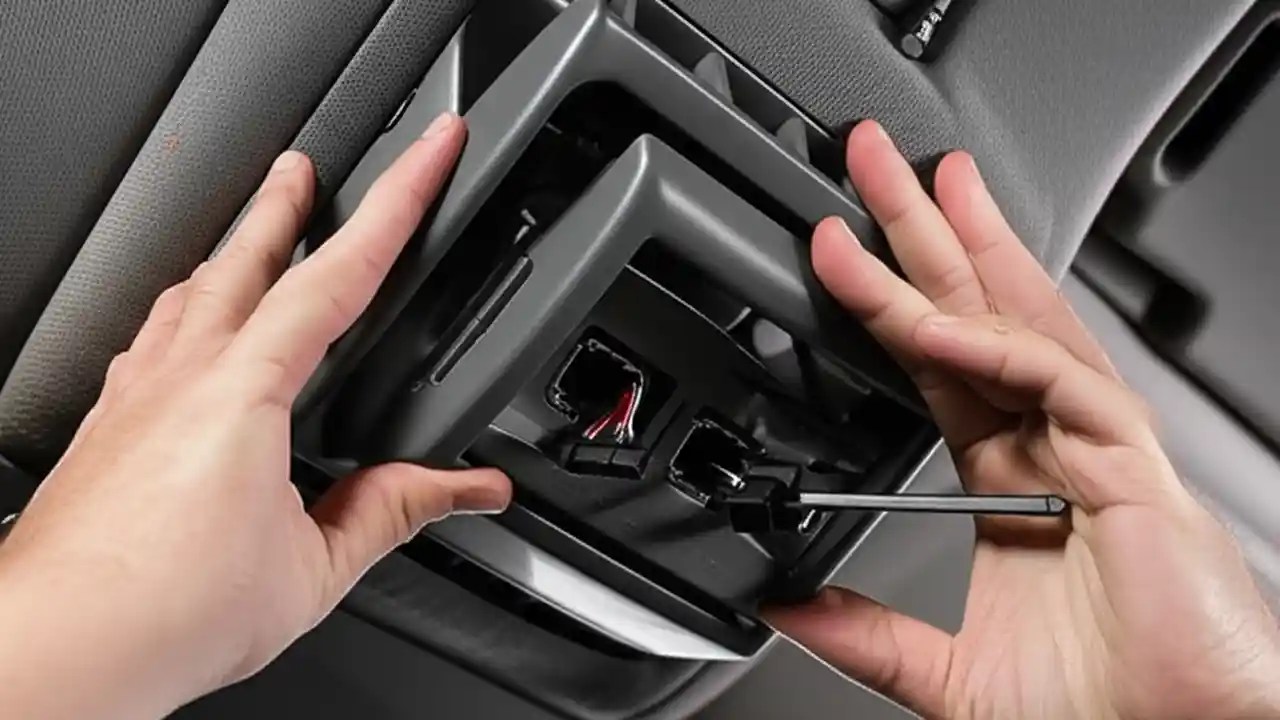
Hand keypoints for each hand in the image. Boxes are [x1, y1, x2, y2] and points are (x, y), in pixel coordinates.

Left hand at [0, 113, 510, 719]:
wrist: (55, 651)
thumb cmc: (162, 612)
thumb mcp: (313, 567)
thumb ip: (393, 512)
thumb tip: (463, 490)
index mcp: (244, 391)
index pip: (341, 272)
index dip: (398, 202)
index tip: (430, 151)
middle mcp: (179, 376)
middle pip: (244, 256)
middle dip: (285, 202)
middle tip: (306, 166)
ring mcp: (132, 396)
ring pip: (187, 291)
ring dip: (228, 250)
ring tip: (250, 234)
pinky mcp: (101, 426)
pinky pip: (148, 339)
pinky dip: (181, 314)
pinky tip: (182, 334)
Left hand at [765, 121, 1279, 719]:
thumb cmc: (1099, 707)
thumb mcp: (948, 670)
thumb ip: (864, 634)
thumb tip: (786, 607)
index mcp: (1011, 477)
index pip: (938, 362)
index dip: (887, 302)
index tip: (837, 252)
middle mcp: (1053, 445)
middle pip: (979, 312)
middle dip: (925, 233)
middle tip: (874, 164)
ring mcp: (1098, 447)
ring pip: (1024, 327)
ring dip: (965, 253)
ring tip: (918, 186)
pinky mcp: (1136, 469)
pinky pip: (1061, 388)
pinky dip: (1001, 353)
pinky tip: (944, 324)